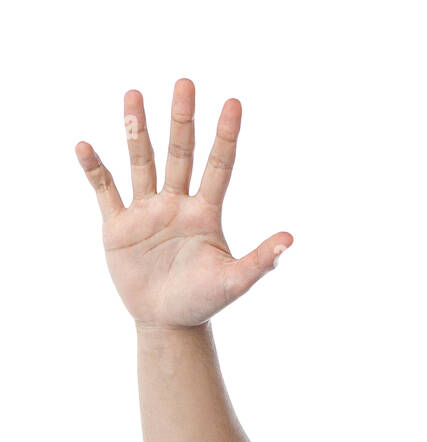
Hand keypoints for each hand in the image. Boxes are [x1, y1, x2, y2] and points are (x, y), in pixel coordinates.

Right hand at [75, 77, 291, 327]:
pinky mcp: (118, 226)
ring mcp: (146, 211)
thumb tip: (290, 239)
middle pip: (180, 153)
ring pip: (142, 162)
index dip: (226, 136)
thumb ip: (261, 260)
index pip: (219, 166)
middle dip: (182, 119)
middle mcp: (176, 203)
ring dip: (137, 130)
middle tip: (185, 83)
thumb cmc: (204, 302)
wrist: (168, 323)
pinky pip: (105, 190)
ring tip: (134, 94)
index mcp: (205, 212)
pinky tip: (85, 147)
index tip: (234, 102)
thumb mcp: (234, 281)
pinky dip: (94, 169)